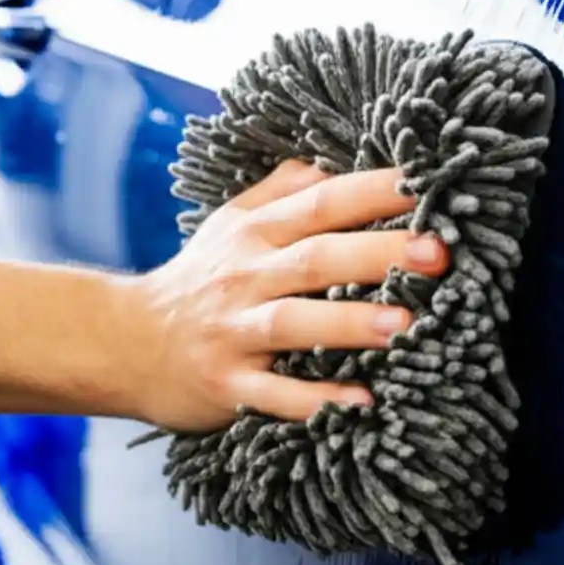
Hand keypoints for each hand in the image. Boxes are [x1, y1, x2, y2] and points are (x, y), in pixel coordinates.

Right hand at [129, 160, 447, 431]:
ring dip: (348, 324)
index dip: (375, 191)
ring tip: (403, 324)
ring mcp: (233, 331)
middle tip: (438, 253)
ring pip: (293, 322)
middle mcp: (245, 276)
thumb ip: (283, 190)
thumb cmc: (196, 280)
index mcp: (255, 233)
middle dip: (377, 252)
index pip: (322, 202)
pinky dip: (314, 400)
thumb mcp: (231, 223)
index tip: (431, 185)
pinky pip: (273, 393)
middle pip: (316, 258)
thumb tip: (335, 160)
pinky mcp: (225, 383)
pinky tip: (359, 404)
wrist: (125, 343)